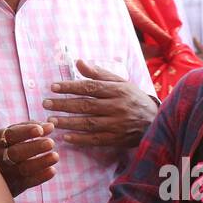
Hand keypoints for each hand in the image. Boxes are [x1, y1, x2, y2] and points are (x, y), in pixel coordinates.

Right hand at [0, 121, 57, 197]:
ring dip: (40, 162)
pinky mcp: (12, 187)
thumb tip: (50, 125)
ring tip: (55, 156)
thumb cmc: (0, 149)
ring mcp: (5, 173)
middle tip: (51, 143)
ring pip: (23, 168)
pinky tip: (52, 170)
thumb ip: (27, 128)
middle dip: (35, 147)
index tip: (41, 130)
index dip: (26, 132)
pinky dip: (40, 177)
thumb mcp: (6, 136)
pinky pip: (27, 182)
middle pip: (16, 152)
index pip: (11, 134)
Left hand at [42, 59, 156, 148]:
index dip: (71, 87)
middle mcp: (117, 107)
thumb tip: (78, 62)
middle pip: (86, 105)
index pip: (90, 87)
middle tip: (46, 103)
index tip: (54, 87)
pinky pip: (95, 140)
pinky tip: (66, 137)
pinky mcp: (117, 139)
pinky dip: (80, 139)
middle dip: (64, 104)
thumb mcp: (121, 83)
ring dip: (68, 122)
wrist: (155, 121)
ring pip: (88, 123)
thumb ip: (99, 74)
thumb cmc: (134, 99)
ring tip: (51, 120)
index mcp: (117, 90)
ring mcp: (117, 124)